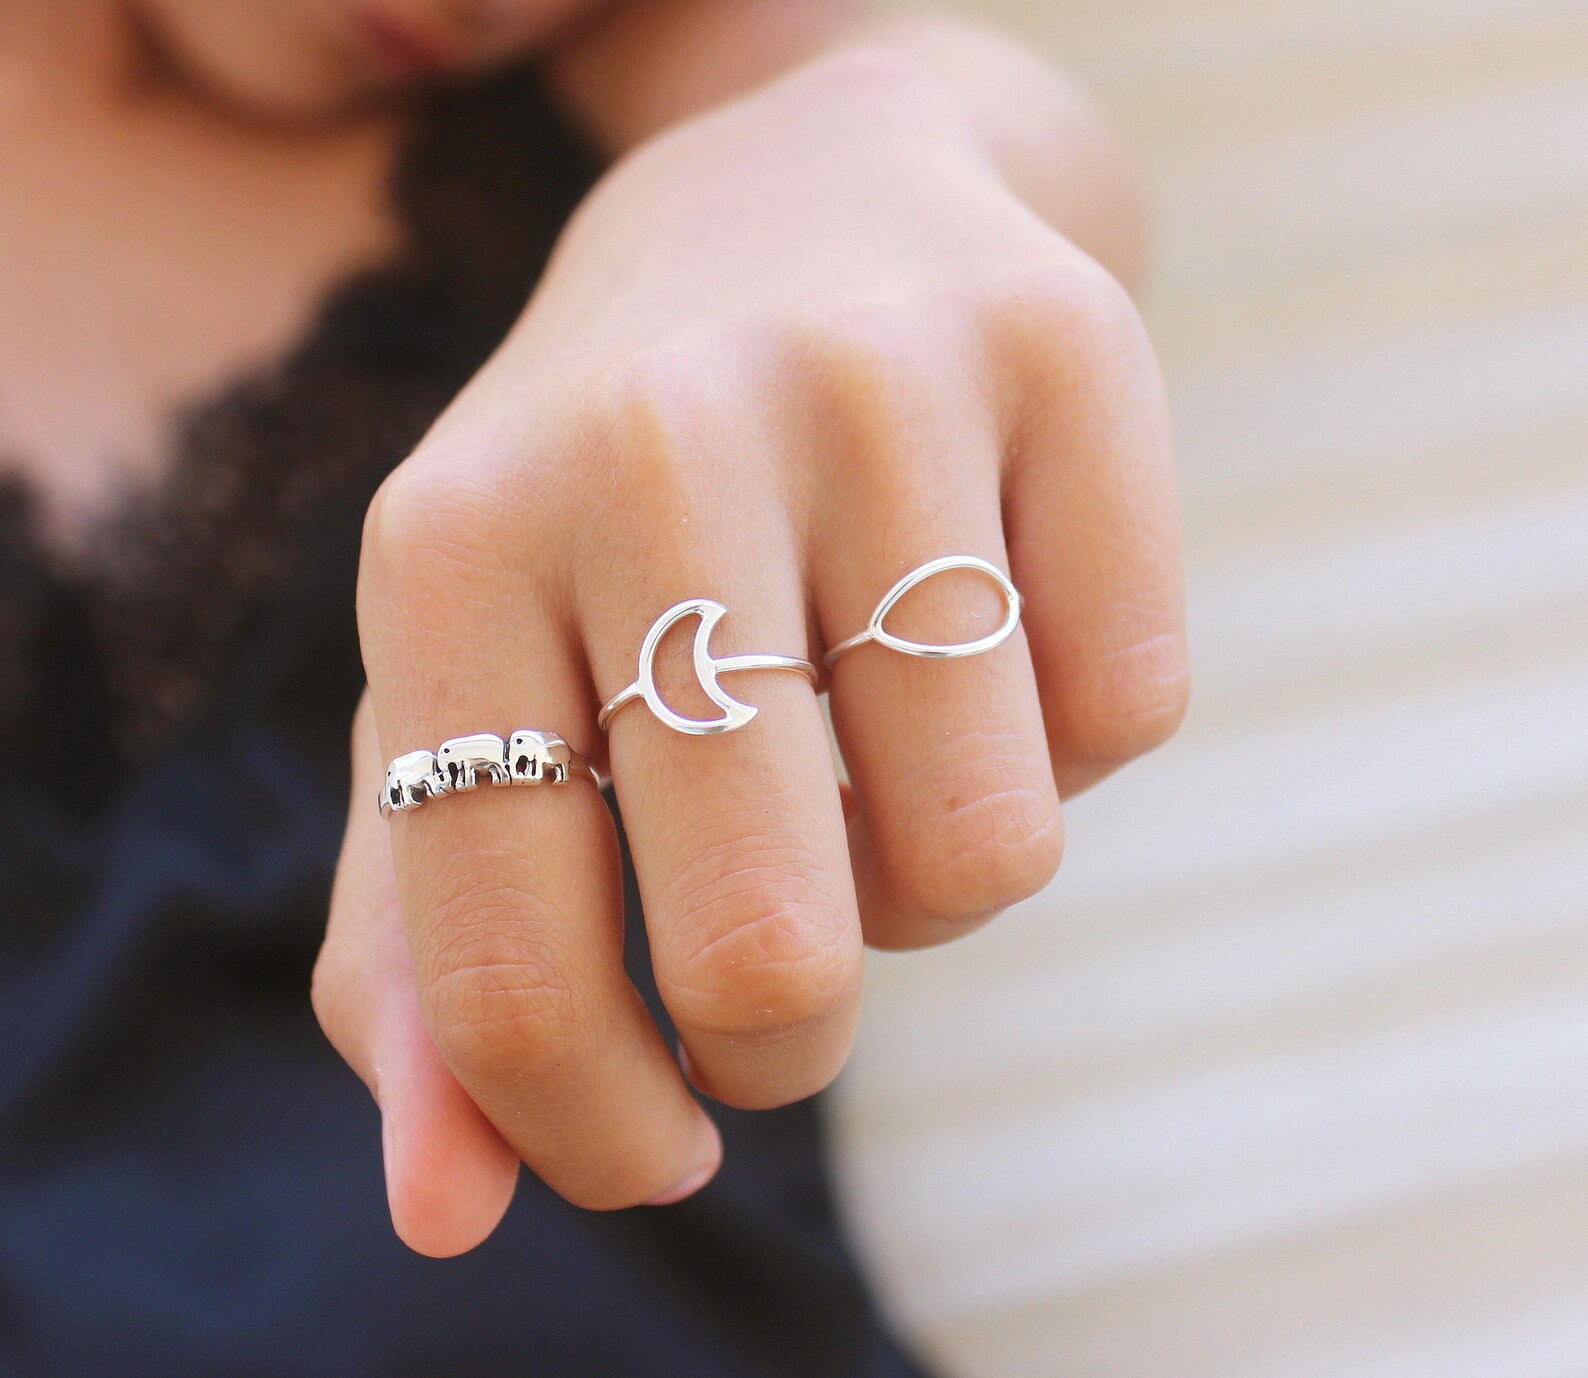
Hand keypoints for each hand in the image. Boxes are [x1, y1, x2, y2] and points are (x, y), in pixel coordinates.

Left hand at [312, 48, 1185, 1254]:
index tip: (657, 1147)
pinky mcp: (1080, 353)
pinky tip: (990, 628)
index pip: (504, 961)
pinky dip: (1062, 739)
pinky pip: (1129, 719)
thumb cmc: (610, 498)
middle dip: (782, 1034)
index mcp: (451, 542)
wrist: (801, 198)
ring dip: (929, 877)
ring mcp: (882, 380)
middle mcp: (657, 441)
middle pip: (772, 945)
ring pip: (984, 854)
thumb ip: (423, 948)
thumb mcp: (472, 683)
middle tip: (779, 985)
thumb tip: (444, 1218)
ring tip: (873, 752)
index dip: (586, 1128)